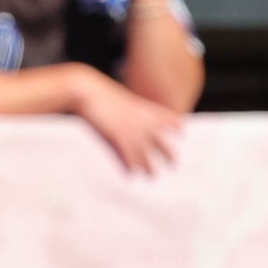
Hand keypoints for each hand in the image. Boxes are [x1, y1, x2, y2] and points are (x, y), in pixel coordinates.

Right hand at [69, 67, 184, 175]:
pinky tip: (131, 175)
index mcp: (144, 108)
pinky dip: (131, 167)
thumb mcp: (118, 99)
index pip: (169, 118)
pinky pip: (129, 157)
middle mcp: (143, 121)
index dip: (175, 125)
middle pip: (162, 141)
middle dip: (169, 154)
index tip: (180, 132)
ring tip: (151, 176)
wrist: (86, 90)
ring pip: (146, 154)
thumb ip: (127, 108)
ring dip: (149, 167)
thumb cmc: (98, 92)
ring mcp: (132, 130)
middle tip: (173, 164)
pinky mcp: (119, 137)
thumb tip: (127, 110)